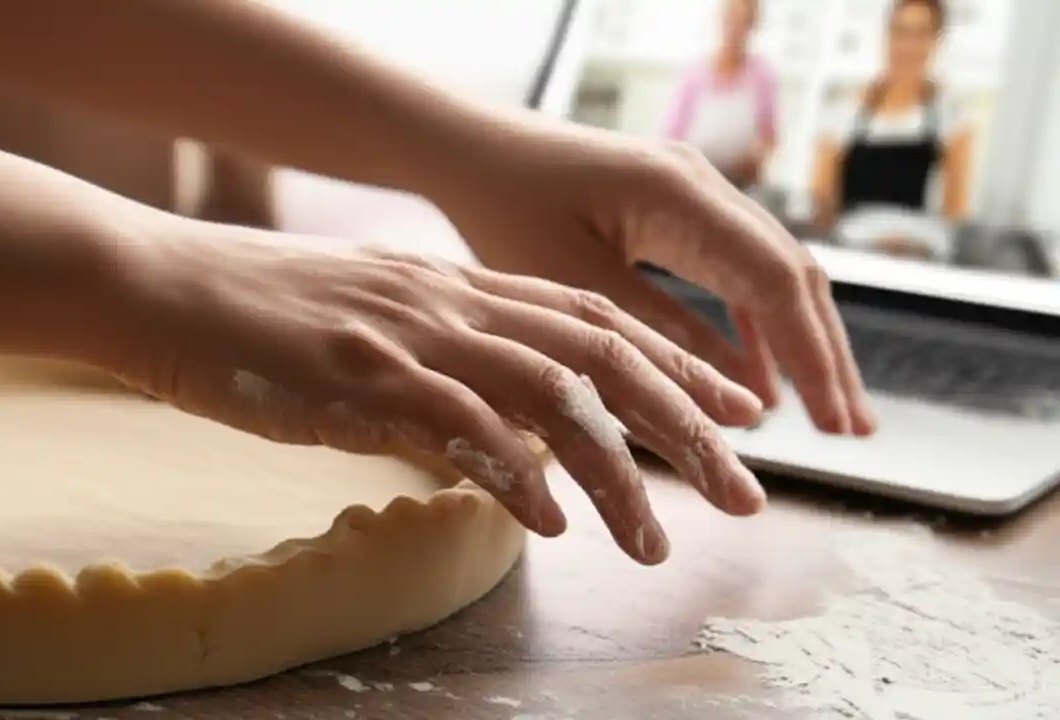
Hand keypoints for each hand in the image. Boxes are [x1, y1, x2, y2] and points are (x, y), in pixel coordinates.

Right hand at [99, 220, 767, 563]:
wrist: (158, 284)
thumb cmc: (256, 310)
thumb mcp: (366, 319)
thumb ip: (435, 358)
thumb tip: (491, 421)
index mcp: (455, 284)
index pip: (593, 316)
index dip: (674, 361)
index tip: (734, 407)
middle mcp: (448, 301)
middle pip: (598, 353)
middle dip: (681, 422)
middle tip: (740, 487)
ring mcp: (406, 336)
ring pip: (546, 394)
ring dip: (612, 468)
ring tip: (654, 538)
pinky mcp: (356, 378)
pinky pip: (456, 425)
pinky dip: (513, 472)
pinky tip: (549, 520)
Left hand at [436, 115, 874, 435]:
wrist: (470, 149)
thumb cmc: (502, 210)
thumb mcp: (572, 288)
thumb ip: (658, 339)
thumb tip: (743, 406)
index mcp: (678, 196)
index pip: (774, 281)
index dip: (812, 355)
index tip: (835, 423)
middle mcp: (701, 185)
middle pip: (792, 274)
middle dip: (825, 355)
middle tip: (854, 431)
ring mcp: (694, 192)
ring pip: (772, 273)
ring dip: (798, 343)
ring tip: (827, 415)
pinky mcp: (678, 209)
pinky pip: (734, 270)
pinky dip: (753, 326)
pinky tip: (758, 381)